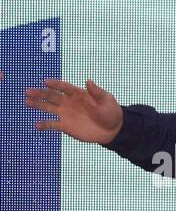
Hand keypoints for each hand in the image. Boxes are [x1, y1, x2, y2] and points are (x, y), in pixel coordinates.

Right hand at [10, 71, 124, 143]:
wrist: (113, 129)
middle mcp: (68, 102)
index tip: (45, 81)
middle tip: (28, 91)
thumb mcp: (107, 100)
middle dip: (40, 93)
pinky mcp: (66, 126)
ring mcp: (66, 114)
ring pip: (48, 108)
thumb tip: (88, 80)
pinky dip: (44, 125)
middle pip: (51, 96)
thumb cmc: (111, 112)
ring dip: (37, 105)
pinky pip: (52, 125)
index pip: (64, 87)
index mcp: (78, 94)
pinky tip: (36, 125)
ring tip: (27, 102)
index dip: (55, 84)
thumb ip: (97, 92)